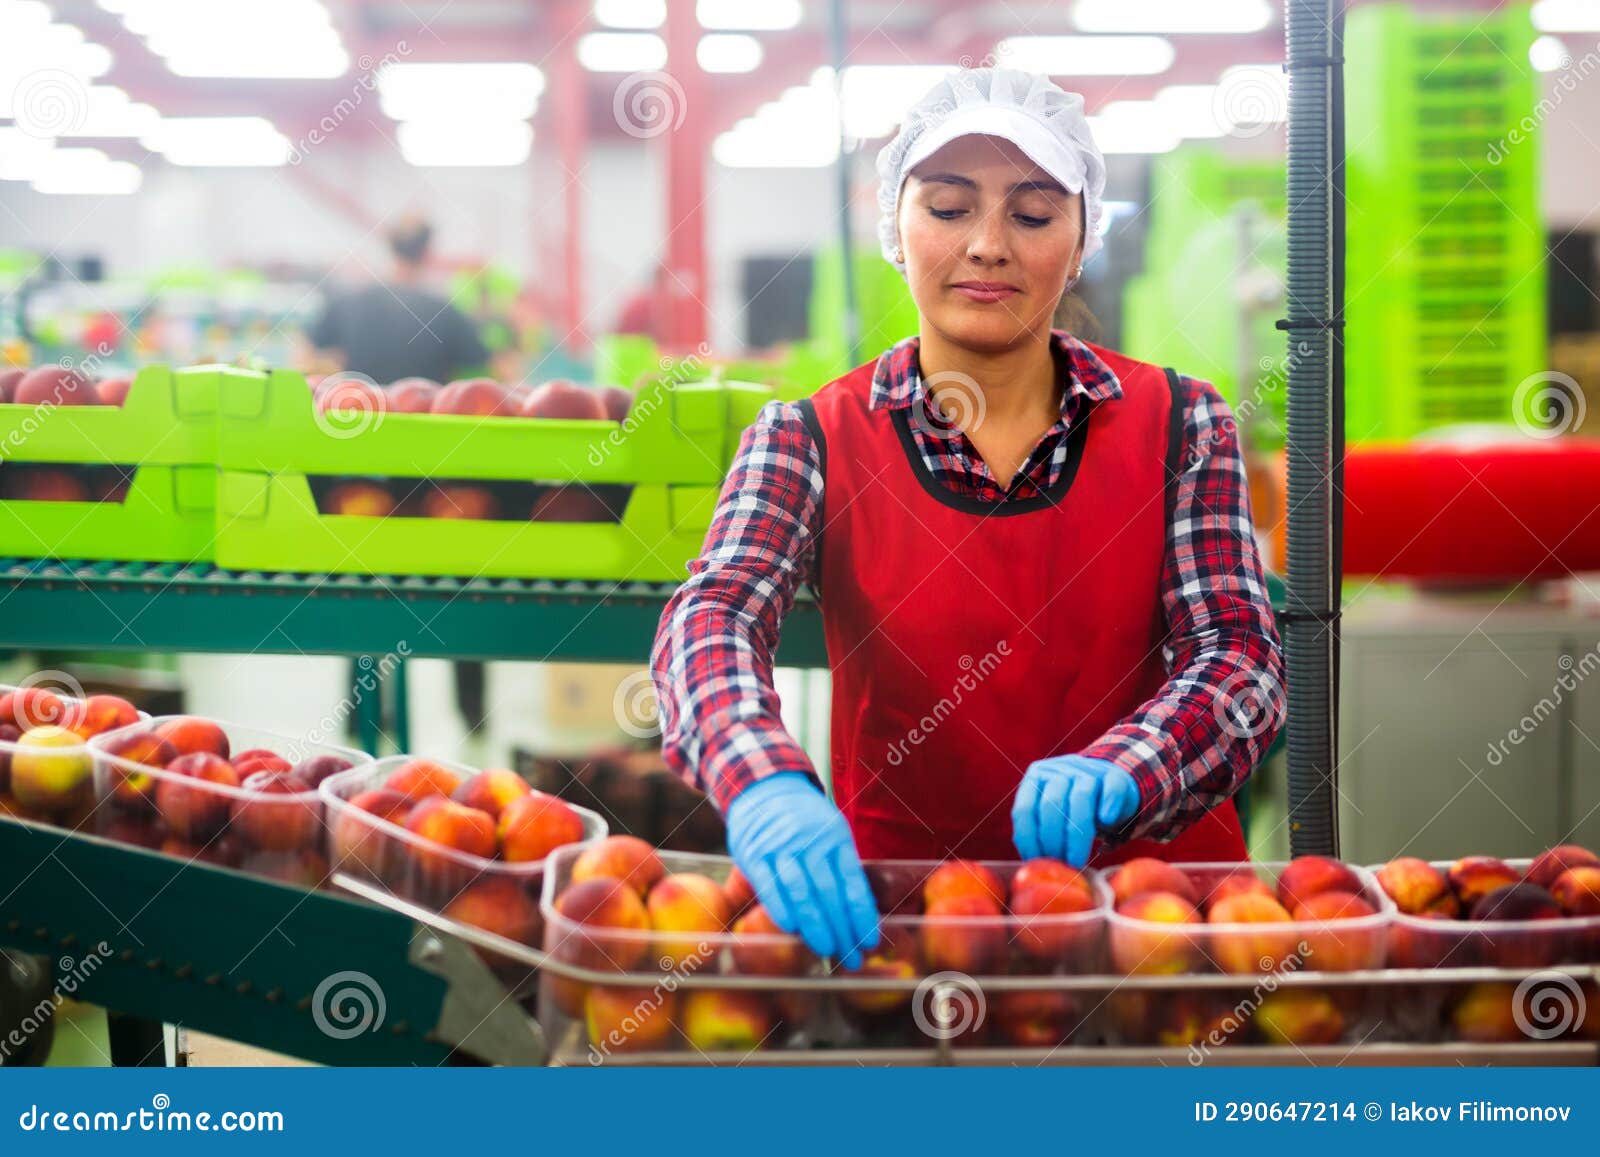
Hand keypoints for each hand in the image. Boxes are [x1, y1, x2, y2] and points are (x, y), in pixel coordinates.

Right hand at [724, 772, 879, 968]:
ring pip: (802, 891)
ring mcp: (782, 847)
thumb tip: (857, 914)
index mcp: (836, 839)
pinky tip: (792, 927)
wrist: (765, 787)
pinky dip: (781, 907)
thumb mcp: (830, 832)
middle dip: (842, 929)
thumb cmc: (804, 821)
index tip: (870, 941)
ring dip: (815, 924)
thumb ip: (839, 868)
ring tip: (827, 949)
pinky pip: (770, 885)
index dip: (863, 915)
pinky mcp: (755, 853)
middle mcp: (812, 842)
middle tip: (850, 958)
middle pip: (830, 892)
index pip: (853, 883)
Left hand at [1011, 755, 1139, 866]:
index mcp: (1035, 778)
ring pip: (1081, 797)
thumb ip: (1039, 829)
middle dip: (1053, 841)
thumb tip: (1031, 860)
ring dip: (1077, 834)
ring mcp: (1088, 769)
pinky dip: (1109, 806)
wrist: (1107, 788)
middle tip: (1060, 864)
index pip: (1025, 810)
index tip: (1038, 862)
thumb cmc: (1073, 809)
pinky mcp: (1115, 775)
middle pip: (1051, 805)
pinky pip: (1111, 789)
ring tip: (1076, 859)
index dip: (1029, 840)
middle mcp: (1058, 769)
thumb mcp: (1051, 815)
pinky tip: (1107, 822)